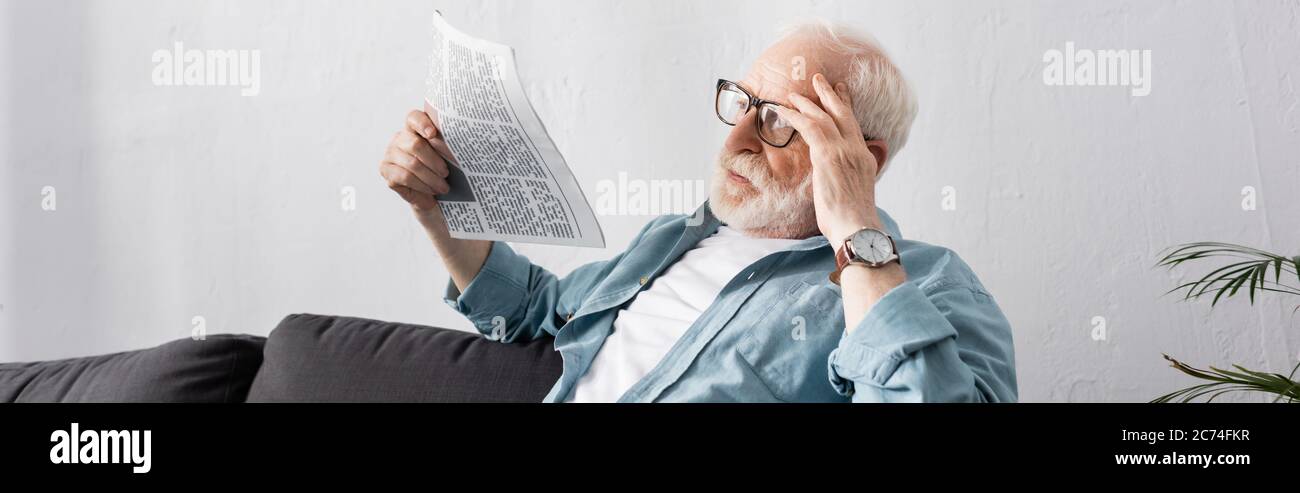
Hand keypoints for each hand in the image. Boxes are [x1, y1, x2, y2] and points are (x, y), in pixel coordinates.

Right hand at [379, 106, 453, 211]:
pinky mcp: (386, 170)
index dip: (422, 124)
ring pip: (412, 164)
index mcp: (414, 129)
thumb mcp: (445, 156)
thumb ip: (444, 146)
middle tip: (446, 173)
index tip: (433, 134)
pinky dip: (422, 185)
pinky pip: (406, 177)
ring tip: (443, 186)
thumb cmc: (439, 171)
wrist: (431, 194)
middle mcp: (399, 138)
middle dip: (434, 161)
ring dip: (431, 178)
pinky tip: (431, 190)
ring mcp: (390, 154)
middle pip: (415, 144)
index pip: (414, 118)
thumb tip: (455, 145)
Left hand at [771, 73, 884, 242]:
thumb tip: (842, 178)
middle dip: (831, 94)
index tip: (841, 94)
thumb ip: (850, 178)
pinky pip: (810, 128)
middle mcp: (856, 149)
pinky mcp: (827, 156)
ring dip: (808, 102)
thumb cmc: (853, 220)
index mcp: (865, 158)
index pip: (854, 126)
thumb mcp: (856, 193)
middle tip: (820, 79)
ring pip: (824, 117)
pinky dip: (795, 117)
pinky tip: (783, 111)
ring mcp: (843, 151)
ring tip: (794, 93)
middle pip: (843, 114)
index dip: (846, 108)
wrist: (857, 227)